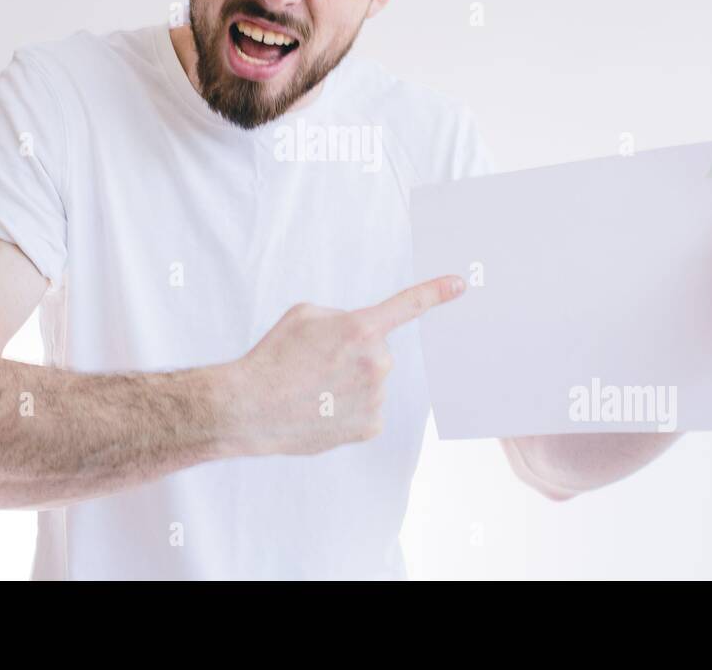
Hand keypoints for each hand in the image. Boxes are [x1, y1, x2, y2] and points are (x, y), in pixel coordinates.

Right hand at [230, 275, 466, 455]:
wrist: (251, 407)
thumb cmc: (274, 356)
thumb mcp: (305, 314)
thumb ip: (342, 316)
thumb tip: (360, 334)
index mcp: (361, 328)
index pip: (408, 305)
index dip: (436, 292)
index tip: (460, 284)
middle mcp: (376, 362)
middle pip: (376, 350)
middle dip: (353, 353)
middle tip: (317, 364)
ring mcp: (376, 398)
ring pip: (371, 381)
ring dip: (349, 382)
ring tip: (314, 388)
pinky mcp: (371, 426)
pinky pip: (368, 409)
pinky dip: (348, 407)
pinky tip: (323, 408)